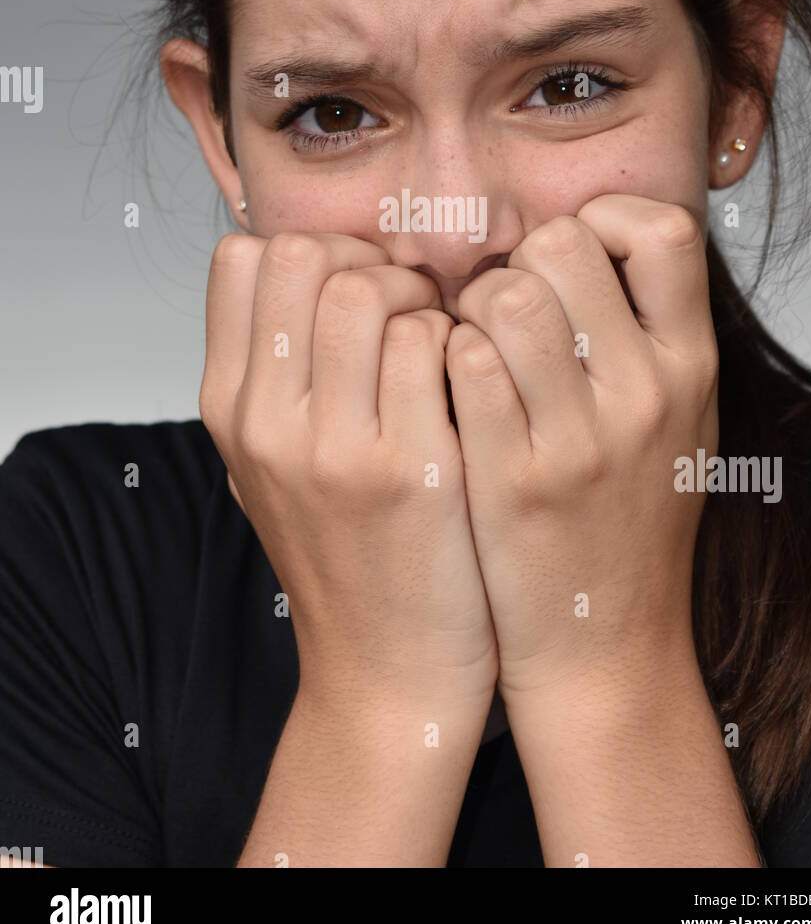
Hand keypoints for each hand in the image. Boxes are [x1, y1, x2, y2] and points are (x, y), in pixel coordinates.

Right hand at [199, 231, 498, 711]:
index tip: (354, 286)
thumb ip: (274, 371)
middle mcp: (265, 422)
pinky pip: (432, 342)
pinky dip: (459, 339)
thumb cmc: (345, 554)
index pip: (243, 259)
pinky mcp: (411, 470)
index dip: (312, 252)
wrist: (387, 671)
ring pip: (367, 289)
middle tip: (406, 305)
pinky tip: (470, 379)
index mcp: (228, 409)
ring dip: (418, 295)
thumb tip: (305, 268)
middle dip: (367, 261)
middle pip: (303, 256)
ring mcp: (334, 447)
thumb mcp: (271, 464)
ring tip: (441, 337)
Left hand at [445, 197, 717, 701]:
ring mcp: (579, 439)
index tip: (570, 256)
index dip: (603, 220)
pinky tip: (444, 385)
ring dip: (469, 306)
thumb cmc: (630, 521)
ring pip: (504, 297)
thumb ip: (647, 334)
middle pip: (564, 245)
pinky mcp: (512, 479)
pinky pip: (463, 365)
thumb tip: (588, 243)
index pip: (663, 230)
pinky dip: (442, 358)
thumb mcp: (675, 420)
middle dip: (518, 260)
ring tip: (467, 340)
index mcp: (690, 368)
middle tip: (502, 302)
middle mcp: (645, 394)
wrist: (605, 643)